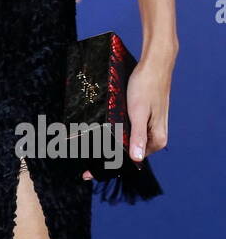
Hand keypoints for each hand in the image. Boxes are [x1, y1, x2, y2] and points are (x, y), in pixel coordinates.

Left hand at [81, 46, 174, 180]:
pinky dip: (115, 131)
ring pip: (127, 140)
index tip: (87, 173)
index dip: (109, 167)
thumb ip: (138, 136)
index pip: (131, 161)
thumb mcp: (138, 112)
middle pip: (128, 152)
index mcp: (156, 140)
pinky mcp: (144, 117)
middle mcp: (155, 137)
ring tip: (87, 147)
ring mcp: (149, 127)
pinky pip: (127, 129)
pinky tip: (101, 131)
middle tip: (82, 160)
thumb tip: (137, 160)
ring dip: (110, 143)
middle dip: (107, 156)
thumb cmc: (146, 86)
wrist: (155, 64)